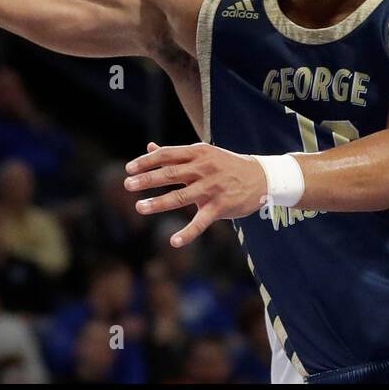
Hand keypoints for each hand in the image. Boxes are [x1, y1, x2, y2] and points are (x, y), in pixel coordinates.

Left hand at [124, 141, 267, 247]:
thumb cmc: (226, 165)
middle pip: (171, 173)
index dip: (147, 161)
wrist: (261, 177)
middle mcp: (204, 168)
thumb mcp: (203, 154)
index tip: (129, 168)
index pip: (167, 155)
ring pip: (181, 196)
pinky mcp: (221, 206)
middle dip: (148, 179)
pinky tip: (174, 241)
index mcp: (198, 153)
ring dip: (159, 203)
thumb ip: (176, 154)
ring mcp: (212, 188)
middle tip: (127, 185)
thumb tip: (150, 147)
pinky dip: (188, 233)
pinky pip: (201, 222)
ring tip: (140, 207)